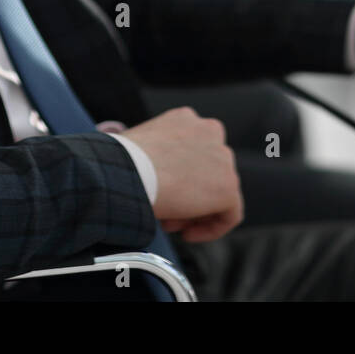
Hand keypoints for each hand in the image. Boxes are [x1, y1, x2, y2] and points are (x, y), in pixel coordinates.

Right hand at [119, 107, 242, 242]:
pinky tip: (188, 234)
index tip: (165, 192)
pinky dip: (212, 228)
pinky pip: (230, 214)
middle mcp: (209, 131)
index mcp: (187, 119)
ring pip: (218, 192)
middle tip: (167, 211)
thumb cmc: (124, 160)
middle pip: (208, 171)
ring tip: (170, 222)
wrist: (130, 170)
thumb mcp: (143, 143)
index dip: (179, 177)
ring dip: (195, 211)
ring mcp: (222, 158)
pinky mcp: (228, 186)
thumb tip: (162, 177)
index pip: (194, 151)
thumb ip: (162, 153)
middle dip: (188, 195)